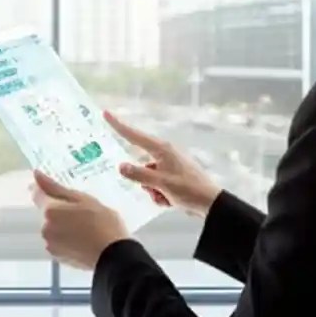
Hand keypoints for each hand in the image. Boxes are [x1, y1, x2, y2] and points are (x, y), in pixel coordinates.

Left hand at [30, 169, 129, 269]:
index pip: (38, 194)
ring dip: (62, 224)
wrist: (114, 255)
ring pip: (52, 227)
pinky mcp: (57, 256)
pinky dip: (65, 238)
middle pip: (47, 212)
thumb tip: (36, 174)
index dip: (44, 189)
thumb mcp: (83, 199)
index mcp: (50, 210)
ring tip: (85, 227)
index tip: (54, 188)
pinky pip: (57, 241)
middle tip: (82, 211)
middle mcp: (45, 227)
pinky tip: (83, 239)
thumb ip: (56, 188)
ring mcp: (50, 244)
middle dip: (59, 210)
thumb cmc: (102, 223)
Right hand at [106, 111, 222, 217]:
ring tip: (166, 198)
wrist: (210, 203)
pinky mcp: (172, 176)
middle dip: (143, 180)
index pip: (134, 135)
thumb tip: (120, 166)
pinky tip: (170, 201)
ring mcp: (169, 165)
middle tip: (154, 189)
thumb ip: (139, 175)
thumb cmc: (187, 189)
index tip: (105, 113)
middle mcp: (164, 154)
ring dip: (152, 189)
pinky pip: (156, 184)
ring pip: (147, 177)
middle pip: (140, 164)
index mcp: (162, 149)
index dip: (119, 125)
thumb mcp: (161, 183)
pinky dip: (159, 194)